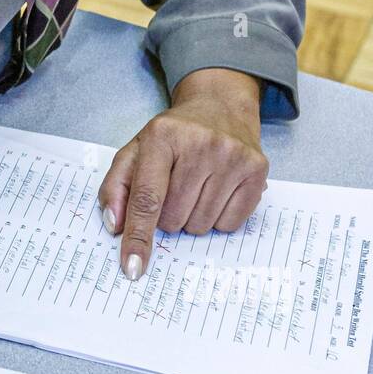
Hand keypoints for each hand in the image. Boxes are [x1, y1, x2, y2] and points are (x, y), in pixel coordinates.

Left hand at [97, 68, 268, 280]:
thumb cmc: (173, 135)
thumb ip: (116, 187)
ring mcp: (233, 156)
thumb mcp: (136, 150)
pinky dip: (217, 217)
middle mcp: (201, 143)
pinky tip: (216, 190)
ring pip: (201, 226)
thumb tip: (114, 226)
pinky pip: (230, 224)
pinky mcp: (257, 169)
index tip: (132, 268)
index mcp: (162, 136)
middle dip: (166, 216)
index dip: (138, 237)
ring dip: (191, 218)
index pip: (147, 198)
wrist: (221, 106)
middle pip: (173, 218)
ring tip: (195, 187)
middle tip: (173, 189)